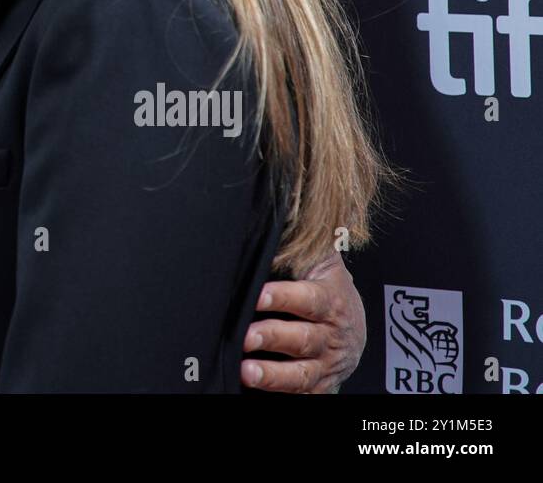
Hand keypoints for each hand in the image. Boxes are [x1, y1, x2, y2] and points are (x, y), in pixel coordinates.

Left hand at [240, 249, 365, 392]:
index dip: (284, 297)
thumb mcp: (322, 261)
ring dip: (274, 375)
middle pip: (302, 338)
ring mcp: (326, 364)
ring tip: (248, 371)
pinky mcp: (320, 385)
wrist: (354, 328)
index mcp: (329, 300)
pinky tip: (258, 387)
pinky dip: (282, 393)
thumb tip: (288, 206)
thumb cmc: (327, 288)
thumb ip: (308, 239)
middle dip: (273, 337)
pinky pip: (302, 393)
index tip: (258, 295)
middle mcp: (330, 335)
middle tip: (246, 336)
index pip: (308, 298)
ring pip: (301, 373)